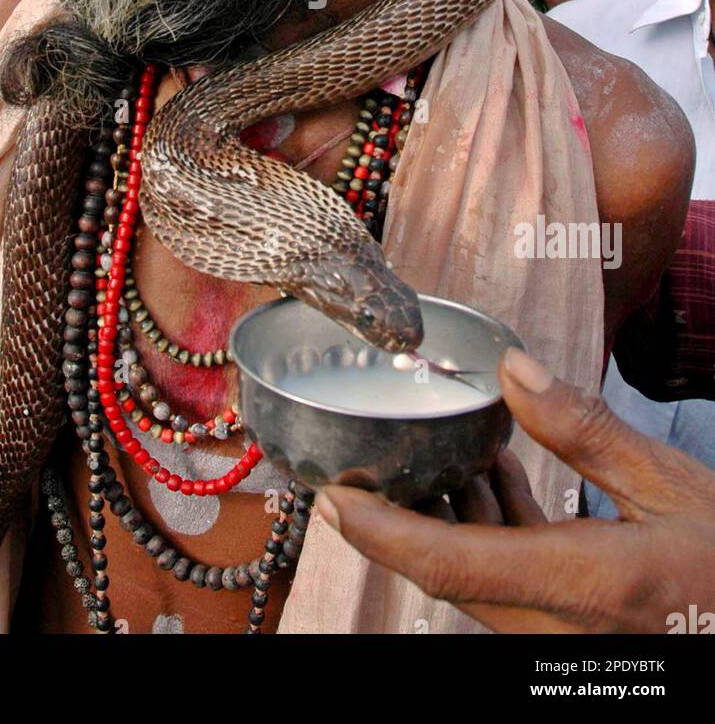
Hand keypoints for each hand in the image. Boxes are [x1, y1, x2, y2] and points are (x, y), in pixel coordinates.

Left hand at [317, 347, 714, 632]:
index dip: (380, 533)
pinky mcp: (576, 627)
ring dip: (446, 516)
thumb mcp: (672, 485)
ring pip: (477, 576)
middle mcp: (560, 626)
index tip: (335, 496)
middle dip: (400, 514)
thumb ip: (586, 430)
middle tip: (366, 454)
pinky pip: (512, 581)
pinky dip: (491, 529)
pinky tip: (492, 472)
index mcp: (584, 584)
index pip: (450, 566)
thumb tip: (514, 369)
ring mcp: (565, 636)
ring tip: (429, 445)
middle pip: (449, 570)